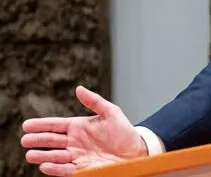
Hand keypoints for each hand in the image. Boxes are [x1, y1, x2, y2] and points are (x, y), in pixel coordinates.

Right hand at [20, 86, 148, 175]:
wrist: (137, 151)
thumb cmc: (125, 132)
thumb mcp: (111, 113)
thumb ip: (94, 101)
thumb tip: (79, 88)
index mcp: (79, 127)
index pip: (56, 125)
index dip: (41, 125)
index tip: (26, 125)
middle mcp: (75, 142)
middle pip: (51, 141)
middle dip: (37, 140)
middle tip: (25, 140)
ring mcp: (77, 156)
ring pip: (55, 156)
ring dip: (42, 155)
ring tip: (30, 155)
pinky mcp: (82, 169)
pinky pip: (65, 169)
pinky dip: (55, 168)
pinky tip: (45, 165)